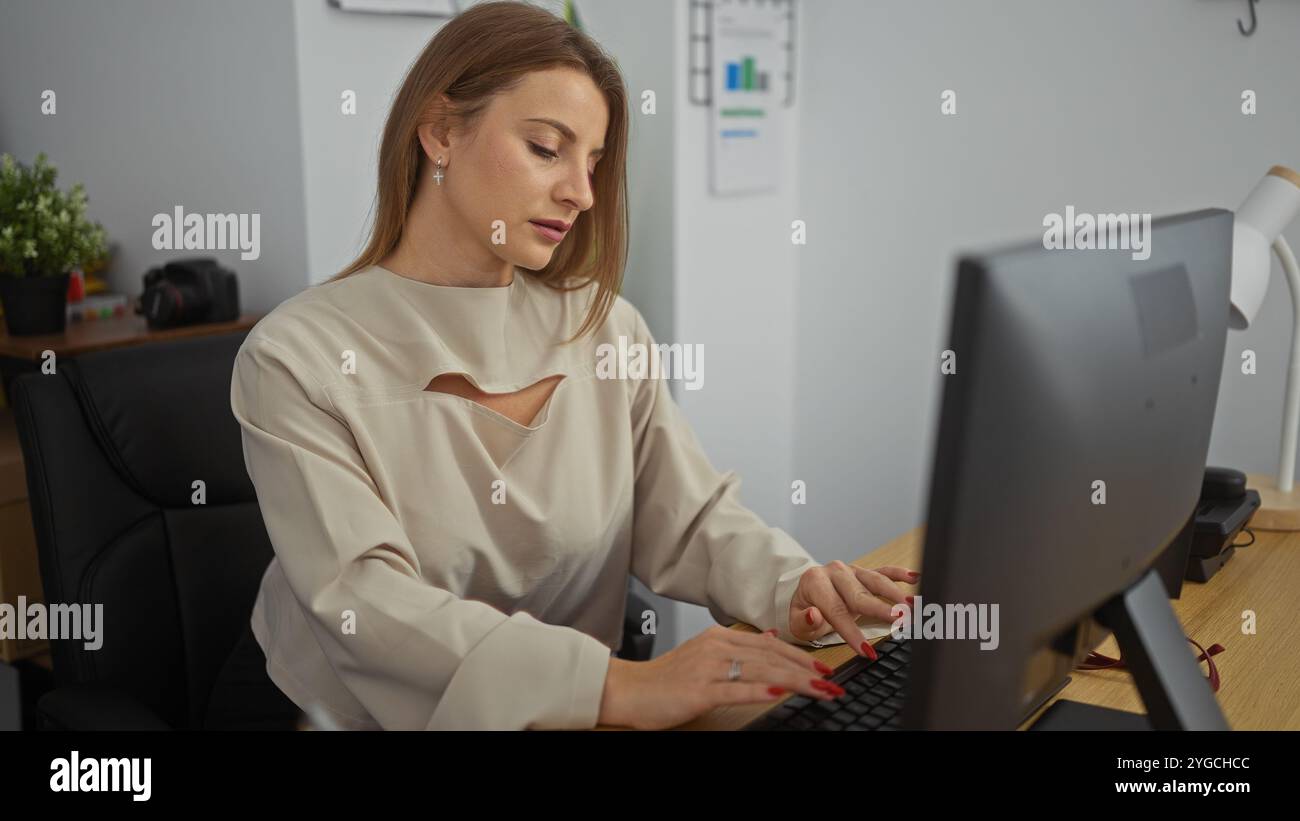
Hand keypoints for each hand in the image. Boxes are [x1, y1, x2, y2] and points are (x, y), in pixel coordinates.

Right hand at [597, 625, 846, 729]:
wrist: (628, 689)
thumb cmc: (666, 679)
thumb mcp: (704, 655)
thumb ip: (737, 648)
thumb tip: (771, 640)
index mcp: (720, 638)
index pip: (771, 646)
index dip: (802, 657)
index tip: (825, 669)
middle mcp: (717, 648)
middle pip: (772, 657)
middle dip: (808, 670)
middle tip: (833, 682)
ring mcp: (708, 668)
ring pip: (762, 671)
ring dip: (796, 682)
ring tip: (821, 690)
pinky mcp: (699, 690)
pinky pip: (736, 689)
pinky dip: (761, 691)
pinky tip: (781, 695)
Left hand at [786, 561, 919, 658]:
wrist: (805, 593)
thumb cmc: (804, 611)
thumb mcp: (795, 621)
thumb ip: (804, 621)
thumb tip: (814, 615)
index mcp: (815, 583)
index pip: (836, 610)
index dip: (852, 632)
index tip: (866, 650)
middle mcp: (835, 572)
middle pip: (860, 594)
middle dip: (882, 609)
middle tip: (900, 620)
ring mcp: (851, 570)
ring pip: (876, 581)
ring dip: (895, 594)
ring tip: (912, 606)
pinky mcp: (863, 572)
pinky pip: (883, 571)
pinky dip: (899, 574)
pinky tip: (915, 578)